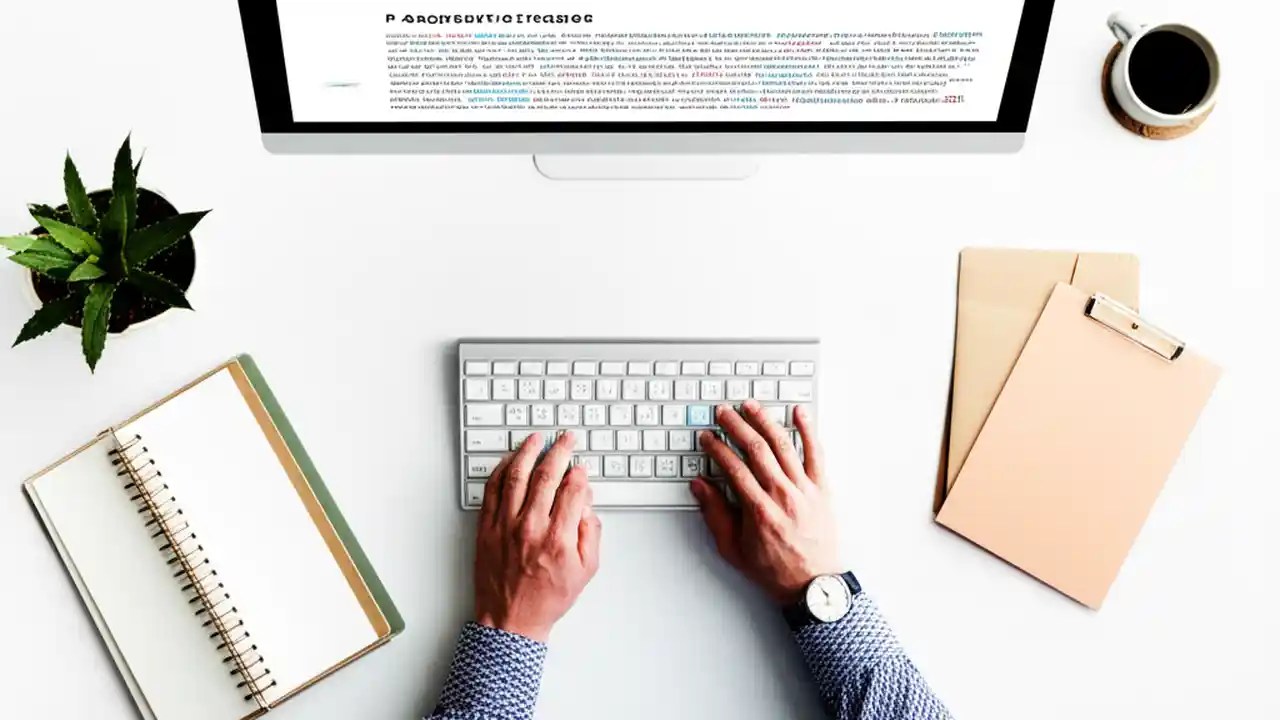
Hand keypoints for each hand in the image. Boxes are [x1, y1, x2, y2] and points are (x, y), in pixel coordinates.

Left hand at [474, 432, 601, 641]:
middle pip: (546, 475)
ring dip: (527, 451)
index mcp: (558, 538)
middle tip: (565, 439)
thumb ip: (591, 532)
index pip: (572, 490)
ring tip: (536, 438)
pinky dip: (501, 470)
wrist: (510, 621)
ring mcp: (505, 526)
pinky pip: (492, 490)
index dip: (579, 472)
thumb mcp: (586, 570)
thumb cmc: (547, 598)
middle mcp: (530, 527)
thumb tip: (586, 502)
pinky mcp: (486, 528)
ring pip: (516, 476)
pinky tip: (509, 460)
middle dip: (559, 451)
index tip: (581, 465)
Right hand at [691, 400, 840, 604]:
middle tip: (723, 413)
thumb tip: (700, 486)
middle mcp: (783, 496)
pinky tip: (800, 412)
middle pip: (756, 450)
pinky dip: (808, 430)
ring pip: (783, 445)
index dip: (716, 448)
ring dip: (765, 421)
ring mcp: (805, 490)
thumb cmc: (774, 570)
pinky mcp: (822, 489)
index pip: (733, 468)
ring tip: (751, 406)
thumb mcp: (733, 548)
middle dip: (736, 426)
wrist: (813, 585)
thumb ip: (715, 514)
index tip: (707, 438)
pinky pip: (816, 453)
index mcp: (759, 511)